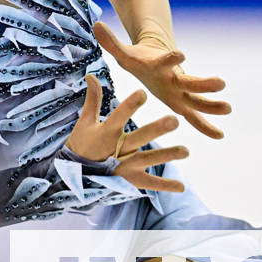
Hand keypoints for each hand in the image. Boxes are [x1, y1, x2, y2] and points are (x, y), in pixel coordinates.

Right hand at [65, 74, 187, 192]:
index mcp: (106, 132)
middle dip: (156, 130)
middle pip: (138, 138)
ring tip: (186, 151)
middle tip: (174, 120)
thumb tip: (91, 74)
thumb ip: (93, 99)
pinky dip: (165, 185)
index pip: (119, 116)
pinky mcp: (131, 179)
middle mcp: (117, 149)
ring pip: (147, 160)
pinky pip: (149, 183)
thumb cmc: (82, 144)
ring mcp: (125, 166)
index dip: (130, 105)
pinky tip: (181, 187)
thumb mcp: (85, 122)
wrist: (76, 175)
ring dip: (166, 156)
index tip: (143, 93)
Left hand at [92, 20, 231, 139]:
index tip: (181, 53)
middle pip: (191, 81)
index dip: (172, 57)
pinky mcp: (183, 104)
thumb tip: (96, 24)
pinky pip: (196, 118)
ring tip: (228, 109)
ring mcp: (182, 92)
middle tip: (221, 82)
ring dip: (212, 105)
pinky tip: (219, 136)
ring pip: (198, 100)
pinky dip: (206, 126)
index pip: (167, 60)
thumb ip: (111, 42)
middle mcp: (175, 79)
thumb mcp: (123, 54)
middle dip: (205, 83)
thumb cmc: (139, 60)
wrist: (157, 62)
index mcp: (161, 66)